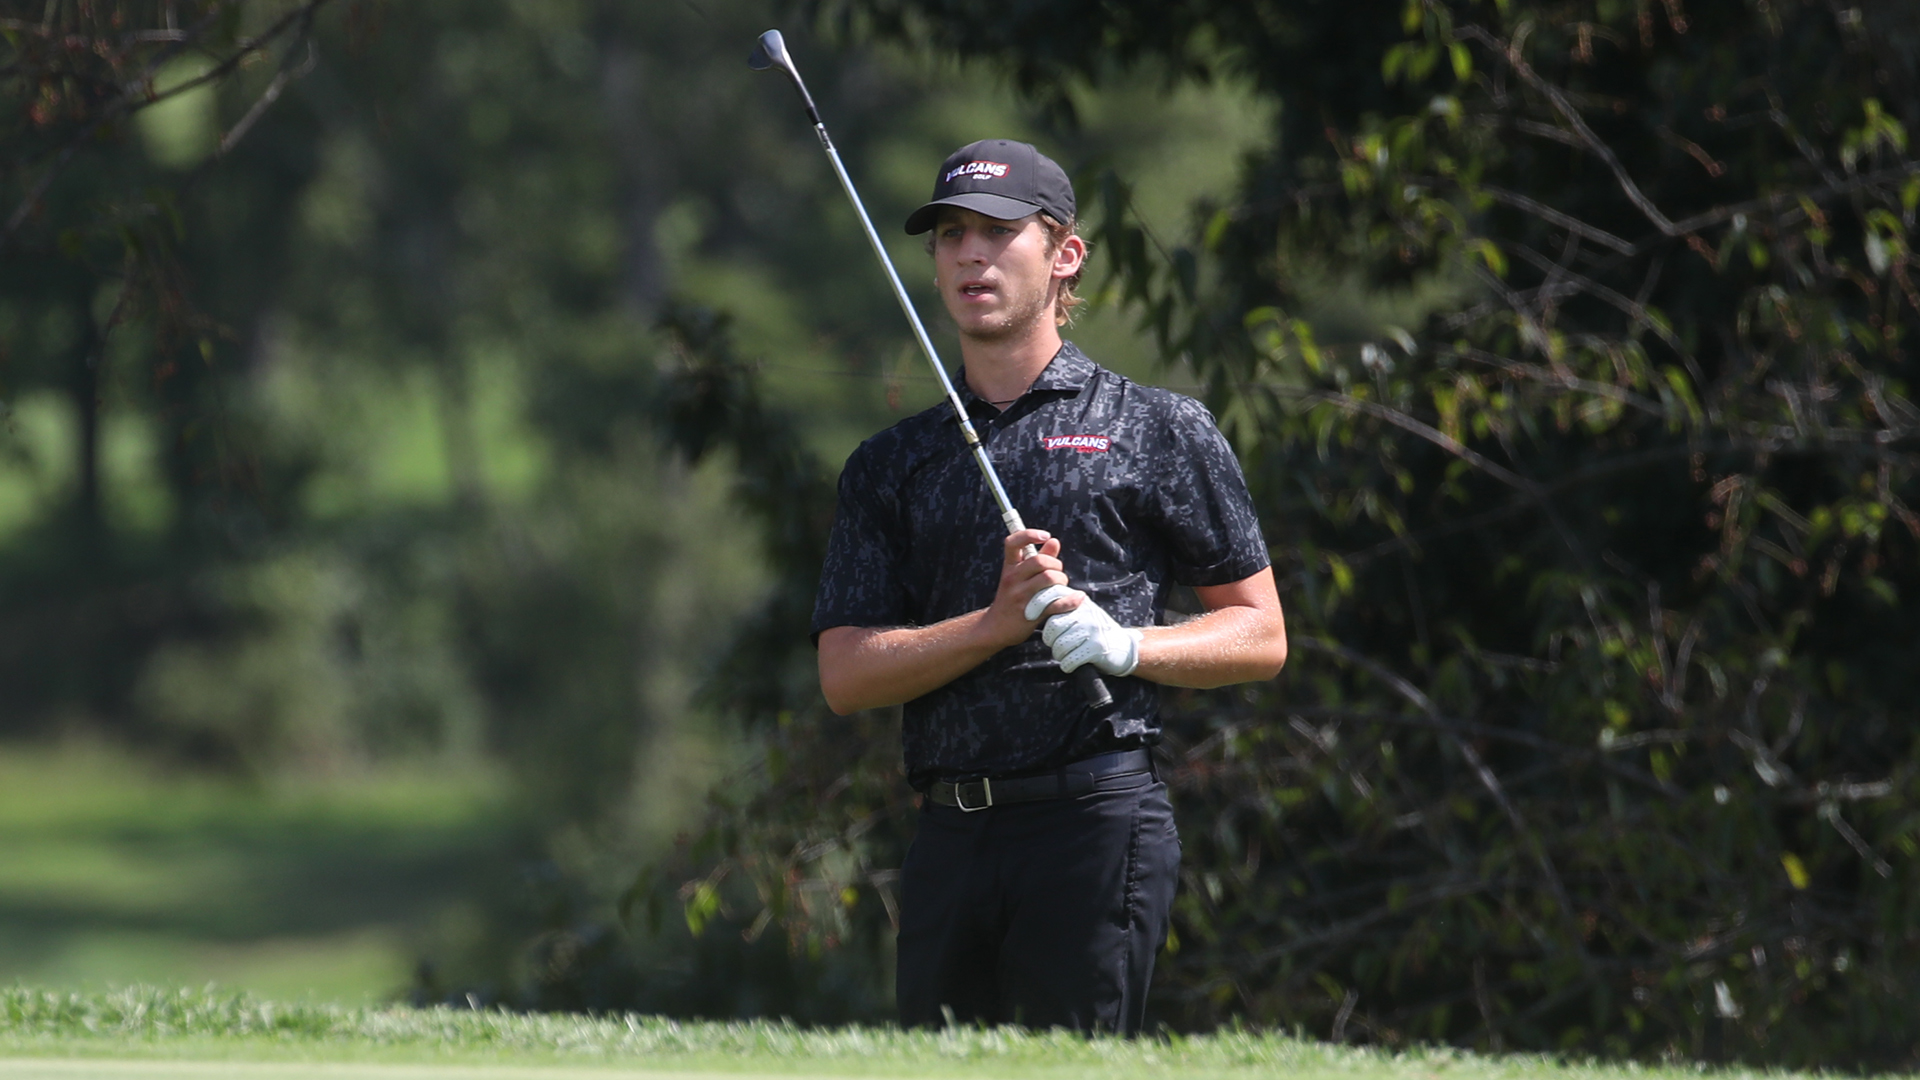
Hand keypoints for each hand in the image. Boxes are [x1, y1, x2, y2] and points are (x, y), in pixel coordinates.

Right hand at [981, 529, 1079, 647]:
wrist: (995, 628)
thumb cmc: (1011, 599)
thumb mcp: (1018, 577)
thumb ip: (1037, 558)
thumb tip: (1053, 541)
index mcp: (1009, 567)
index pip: (1013, 543)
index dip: (1029, 534)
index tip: (1045, 536)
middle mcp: (1013, 579)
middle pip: (1040, 561)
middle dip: (1056, 565)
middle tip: (1057, 574)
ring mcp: (1021, 597)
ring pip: (1049, 578)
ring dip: (1062, 581)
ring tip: (1061, 587)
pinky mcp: (1031, 614)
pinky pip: (1056, 603)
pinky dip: (1071, 600)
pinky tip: (1077, 598)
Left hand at [1037, 596, 1140, 676]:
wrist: (1122, 647)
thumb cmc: (1094, 630)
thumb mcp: (1080, 611)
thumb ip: (1061, 603)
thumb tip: (1032, 598)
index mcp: (1079, 601)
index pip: (1053, 594)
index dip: (1037, 603)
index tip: (1028, 615)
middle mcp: (1086, 613)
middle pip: (1053, 626)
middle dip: (1049, 639)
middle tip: (1054, 643)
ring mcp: (1092, 630)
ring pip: (1060, 645)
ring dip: (1058, 654)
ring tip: (1064, 654)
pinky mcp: (1097, 648)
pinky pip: (1071, 659)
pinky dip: (1067, 664)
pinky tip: (1071, 663)